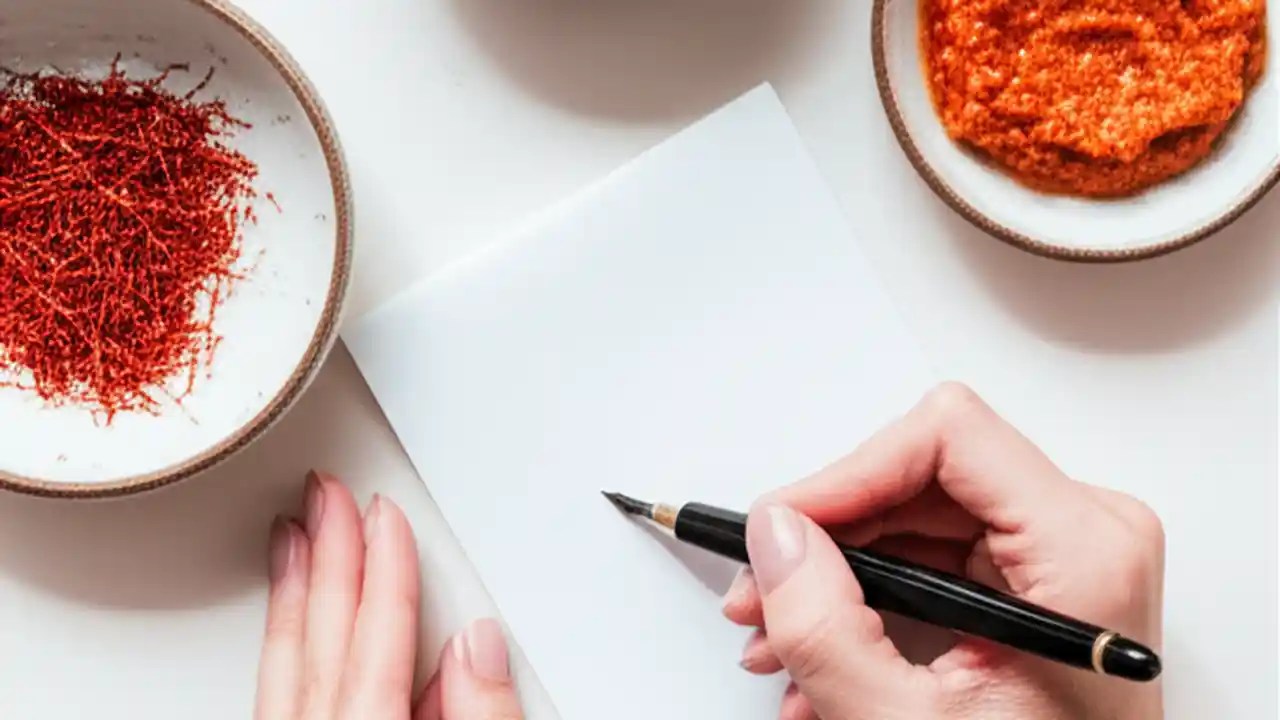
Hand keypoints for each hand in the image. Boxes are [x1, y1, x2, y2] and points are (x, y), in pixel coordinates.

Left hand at [254, 471, 524, 719]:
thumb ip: (484, 714)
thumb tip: (477, 646)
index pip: (377, 645)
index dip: (385, 572)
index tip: (386, 516)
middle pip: (322, 640)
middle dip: (331, 558)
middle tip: (325, 495)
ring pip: (285, 660)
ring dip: (296, 590)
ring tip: (293, 532)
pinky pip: (274, 690)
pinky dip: (283, 639)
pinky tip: (289, 611)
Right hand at [723, 384, 1164, 719]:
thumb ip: (827, 628)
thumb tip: (776, 536)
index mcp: (1083, 553)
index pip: (949, 436)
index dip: (849, 472)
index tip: (785, 523)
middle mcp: (1085, 536)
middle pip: (920, 478)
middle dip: (826, 538)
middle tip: (760, 591)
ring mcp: (1062, 558)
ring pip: (913, 517)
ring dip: (834, 577)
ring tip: (780, 642)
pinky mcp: (1036, 583)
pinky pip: (930, 557)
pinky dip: (869, 602)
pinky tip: (826, 657)